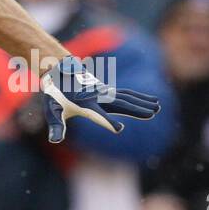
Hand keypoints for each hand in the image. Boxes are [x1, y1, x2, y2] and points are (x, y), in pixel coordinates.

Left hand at [40, 56, 160, 143]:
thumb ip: (55, 125)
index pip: (97, 115)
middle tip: (151, 114)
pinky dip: (138, 97)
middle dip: (134, 109)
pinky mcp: (107, 91)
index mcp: (84, 103)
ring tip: (157, 108)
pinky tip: (151, 101)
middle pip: (119, 104)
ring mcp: (104, 92)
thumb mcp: (51, 109)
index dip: (107, 122)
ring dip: (141, 102)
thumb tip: (55, 140)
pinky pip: (125, 94)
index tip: (119, 130)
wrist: (59, 69)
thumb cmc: (54, 93)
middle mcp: (97, 96)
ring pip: (125, 98)